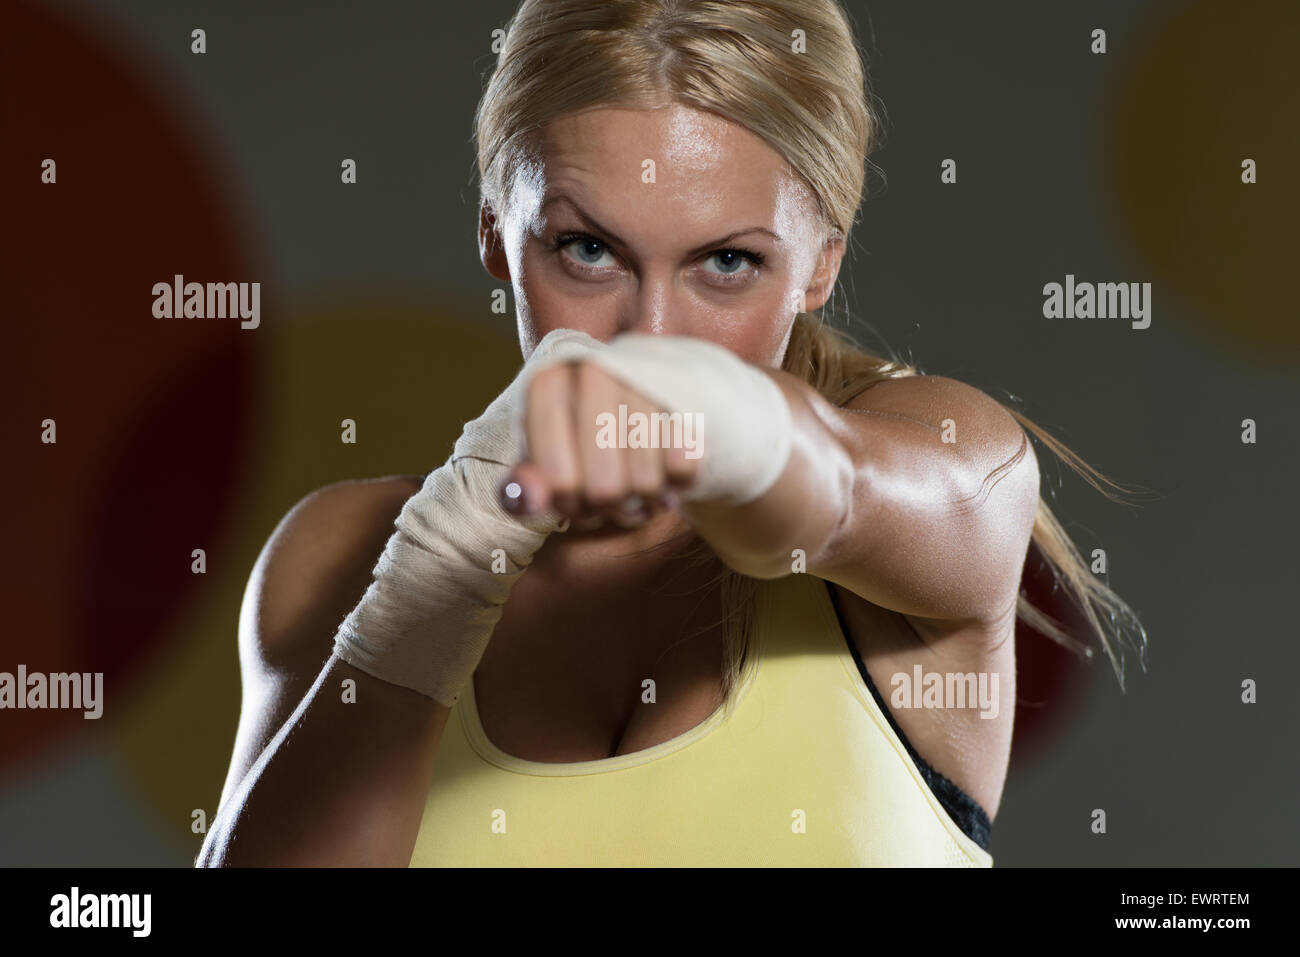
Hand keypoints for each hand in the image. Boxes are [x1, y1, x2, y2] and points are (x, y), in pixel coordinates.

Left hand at [501, 360, 699, 528]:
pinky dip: (678, 482)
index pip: (553, 474)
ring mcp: (644, 375)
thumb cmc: (600, 435)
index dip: (566, 500)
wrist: (670, 395)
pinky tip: (669, 470)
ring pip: (645, 480)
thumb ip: (532, 483)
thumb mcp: (555, 457)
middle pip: (603, 485)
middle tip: (612, 498)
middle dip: (610, 506)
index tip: (571, 499)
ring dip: (646, 500)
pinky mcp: (691, 390)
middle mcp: (594, 369)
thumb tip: (523, 499)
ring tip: (641, 487)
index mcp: (549, 383)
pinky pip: (684, 466)